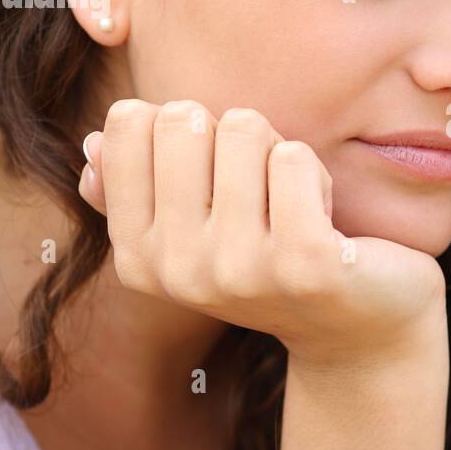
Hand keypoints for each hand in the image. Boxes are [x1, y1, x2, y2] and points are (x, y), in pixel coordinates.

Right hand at [77, 99, 447, 372]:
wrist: (357, 330)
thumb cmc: (274, 263)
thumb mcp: (197, 234)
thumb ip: (138, 192)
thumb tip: (94, 144)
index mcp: (138, 257)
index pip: (131, 123)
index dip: (187, 128)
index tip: (216, 178)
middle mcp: (177, 269)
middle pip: (185, 119)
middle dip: (235, 137)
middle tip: (263, 192)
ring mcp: (238, 269)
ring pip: (245, 129)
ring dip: (280, 155)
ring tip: (294, 210)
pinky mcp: (303, 262)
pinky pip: (293, 157)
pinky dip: (316, 175)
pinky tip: (327, 226)